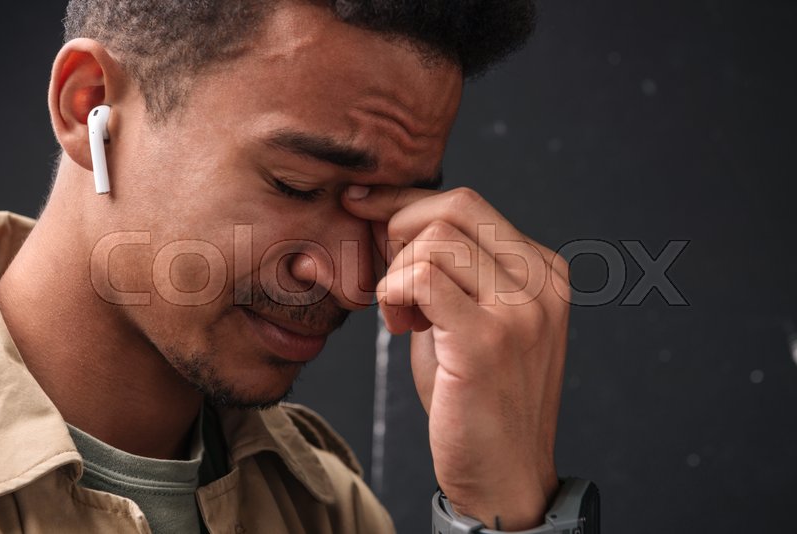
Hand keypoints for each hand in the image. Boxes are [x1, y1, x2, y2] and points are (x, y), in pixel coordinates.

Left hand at [343, 185, 568, 529]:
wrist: (503, 474)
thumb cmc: (477, 397)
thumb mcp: (470, 317)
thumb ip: (448, 270)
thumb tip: (394, 220)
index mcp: (544, 271)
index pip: (470, 204)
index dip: (408, 200)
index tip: (363, 206)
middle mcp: (542, 282)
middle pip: (456, 206)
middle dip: (399, 226)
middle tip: (386, 274)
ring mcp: (521, 310)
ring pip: (435, 239)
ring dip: (397, 273)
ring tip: (401, 317)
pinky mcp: (488, 339)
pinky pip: (422, 278)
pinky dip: (393, 294)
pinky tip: (400, 326)